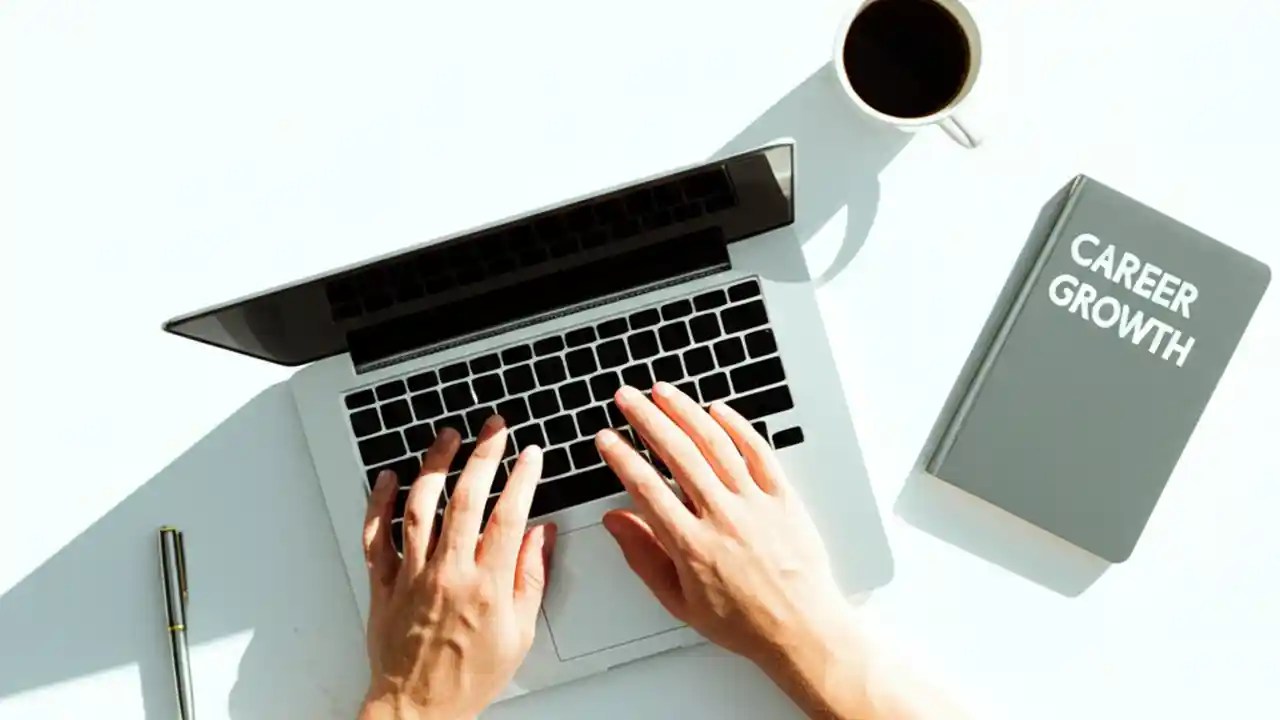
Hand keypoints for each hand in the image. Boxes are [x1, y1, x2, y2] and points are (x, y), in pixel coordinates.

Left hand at [359, 417, 556, 719]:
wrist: (419, 709)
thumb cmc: (469, 678)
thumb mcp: (520, 634)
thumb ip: (531, 578)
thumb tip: (540, 535)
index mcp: (487, 586)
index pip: (508, 515)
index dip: (522, 477)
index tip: (530, 454)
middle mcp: (448, 574)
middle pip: (466, 499)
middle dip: (483, 455)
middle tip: (494, 429)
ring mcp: (412, 576)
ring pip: (420, 506)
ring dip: (435, 465)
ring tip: (448, 437)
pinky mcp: (383, 584)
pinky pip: (377, 535)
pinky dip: (380, 502)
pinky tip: (390, 477)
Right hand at [597, 383, 966, 718]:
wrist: (802, 630)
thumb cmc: (744, 622)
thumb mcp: (680, 602)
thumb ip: (643, 557)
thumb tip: (616, 522)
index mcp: (692, 545)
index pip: (646, 487)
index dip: (622, 457)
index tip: (607, 440)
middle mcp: (723, 518)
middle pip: (677, 453)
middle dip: (646, 419)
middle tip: (627, 399)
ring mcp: (755, 503)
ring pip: (715, 443)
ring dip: (685, 411)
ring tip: (663, 392)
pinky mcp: (783, 497)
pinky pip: (758, 451)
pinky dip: (736, 426)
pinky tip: (716, 410)